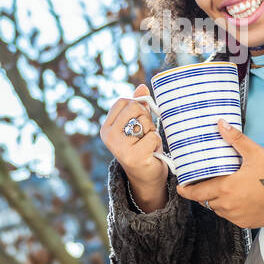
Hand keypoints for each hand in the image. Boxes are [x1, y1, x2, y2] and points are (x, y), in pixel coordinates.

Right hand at [100, 83, 168, 198]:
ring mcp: (120, 147)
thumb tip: (142, 86)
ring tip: (148, 144)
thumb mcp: (139, 124)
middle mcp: (109, 137)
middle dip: (146, 118)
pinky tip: (152, 153)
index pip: (123, 102)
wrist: (147, 176)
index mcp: (107, 127)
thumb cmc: (143, 146)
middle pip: (134, 108)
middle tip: (145, 134)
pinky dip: (157, 144)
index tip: (138, 120)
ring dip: (152, 132)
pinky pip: (153, 137)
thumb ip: (139, 106)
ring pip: (145, 122)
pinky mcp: (134, 156)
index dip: (136, 107)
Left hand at [175, 118, 263, 228]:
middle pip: (206, 201)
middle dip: (203, 193)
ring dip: (217, 201)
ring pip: (218, 209)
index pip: (197, 192)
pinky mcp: (246, 223)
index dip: (186, 191)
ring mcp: (237, 216)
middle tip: (205, 183)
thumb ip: (235, 139)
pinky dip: (230, 209)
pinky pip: (231, 217)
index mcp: (226, 188)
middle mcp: (228, 205)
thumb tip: (221, 124)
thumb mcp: (255, 153)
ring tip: (223, 188)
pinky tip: (238, 198)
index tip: (181, 187)